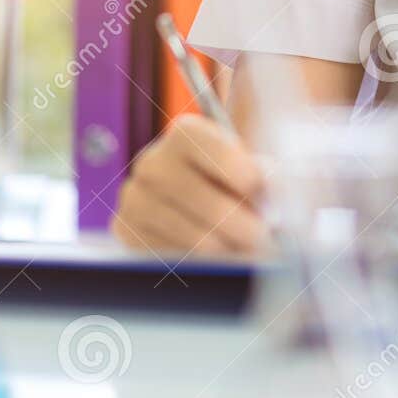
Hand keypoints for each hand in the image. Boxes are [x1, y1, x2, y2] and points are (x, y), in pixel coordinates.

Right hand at [111, 114, 268, 256]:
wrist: (191, 203)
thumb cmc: (231, 182)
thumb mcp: (249, 167)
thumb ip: (263, 175)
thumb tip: (273, 197)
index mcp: (187, 134)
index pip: (215, 152)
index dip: (243, 175)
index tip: (265, 197)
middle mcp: (153, 161)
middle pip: (206, 202)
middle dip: (244, 226)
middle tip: (266, 238)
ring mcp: (134, 196)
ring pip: (192, 237)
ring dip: (229, 250)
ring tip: (251, 253)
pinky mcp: (125, 229)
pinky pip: (171, 257)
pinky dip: (203, 264)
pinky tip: (220, 259)